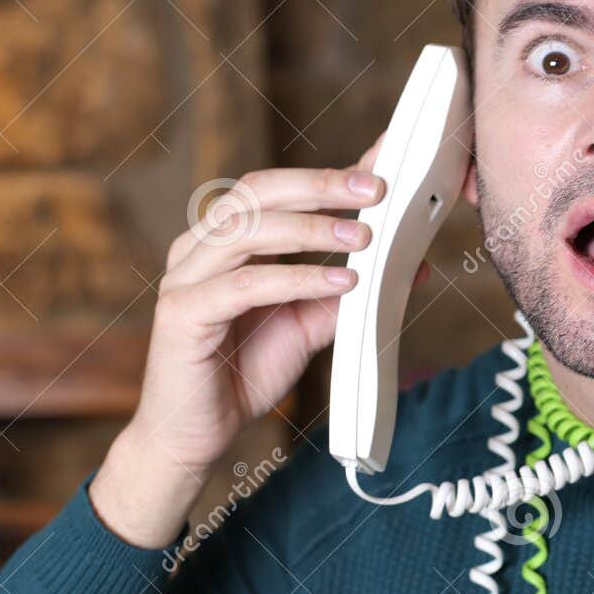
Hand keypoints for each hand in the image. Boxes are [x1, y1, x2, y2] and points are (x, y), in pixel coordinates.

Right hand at [91, 135, 425, 546]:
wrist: (196, 435)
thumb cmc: (244, 371)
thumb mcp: (308, 324)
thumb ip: (346, 291)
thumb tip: (410, 263)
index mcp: (228, 239)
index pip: (278, 188)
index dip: (329, 171)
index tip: (383, 159)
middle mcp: (200, 246)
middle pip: (258, 192)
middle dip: (321, 184)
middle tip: (376, 187)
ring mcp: (186, 277)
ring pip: (248, 229)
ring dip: (312, 228)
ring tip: (364, 235)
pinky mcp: (183, 314)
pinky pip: (244, 284)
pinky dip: (295, 278)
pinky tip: (340, 281)